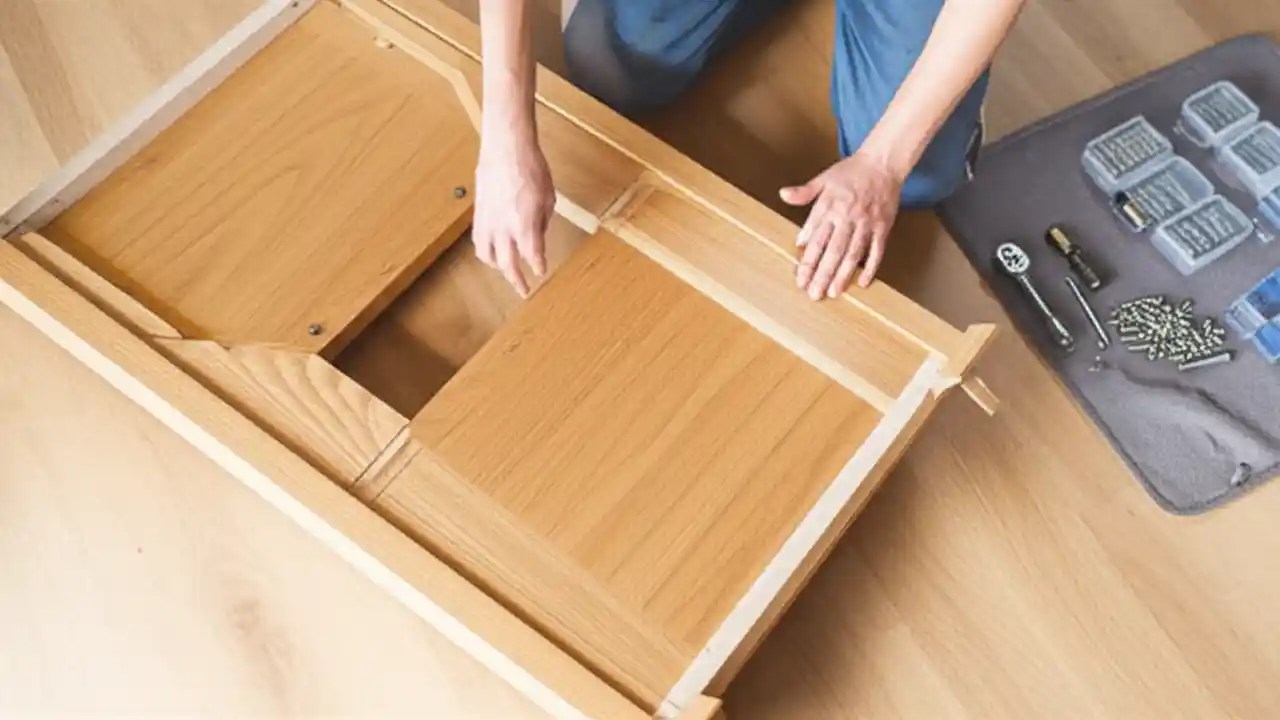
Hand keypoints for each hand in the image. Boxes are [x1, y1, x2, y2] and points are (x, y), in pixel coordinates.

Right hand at [473, 136, 554, 296]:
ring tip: (506, 271)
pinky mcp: (478, 214)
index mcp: (525, 225)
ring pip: (489, 256)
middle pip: (508, 264)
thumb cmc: (531, 168)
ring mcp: (488, 222)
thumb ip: (543, 221)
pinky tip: (490, 251)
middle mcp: (504, 228)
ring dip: (498, 267)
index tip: (541, 272)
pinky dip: (485, 250)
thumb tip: (538, 234)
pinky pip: (479, 240)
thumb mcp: (548, 198)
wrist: (506, 148)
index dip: (538, 266)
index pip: (533, 256)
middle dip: (517, 280)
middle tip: (524, 291)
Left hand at [779, 152, 903, 299]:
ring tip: (833, 293)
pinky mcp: (882, 227)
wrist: (882, 163)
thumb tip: (784, 196)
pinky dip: (871, 267)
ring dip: (843, 275)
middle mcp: (847, 217)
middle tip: (814, 294)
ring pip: (853, 254)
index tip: (800, 278)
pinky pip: (877, 250)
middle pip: (833, 251)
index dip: (807, 260)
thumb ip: (804, 192)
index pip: (815, 239)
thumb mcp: (824, 178)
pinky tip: (862, 282)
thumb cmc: (851, 172)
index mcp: (829, 207)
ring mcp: (866, 224)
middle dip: (822, 274)